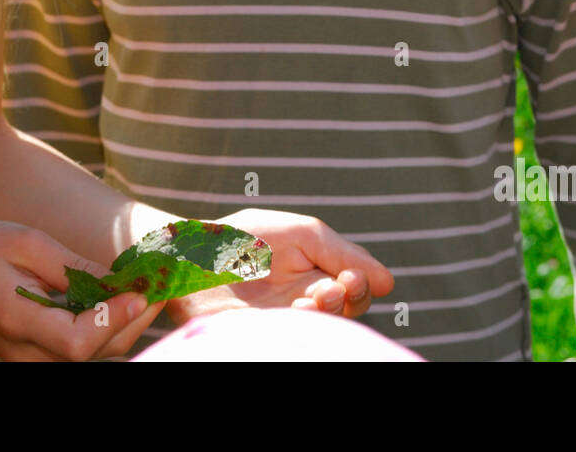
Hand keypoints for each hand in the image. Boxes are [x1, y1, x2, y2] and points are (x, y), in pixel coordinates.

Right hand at [0, 221, 164, 360]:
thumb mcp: (25, 243)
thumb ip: (74, 267)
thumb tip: (122, 280)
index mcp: (15, 320)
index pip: (76, 341)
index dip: (115, 319)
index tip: (142, 290)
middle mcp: (25, 353)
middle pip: (96, 352)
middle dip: (136, 318)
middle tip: (164, 281)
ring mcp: (31, 360)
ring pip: (96, 355)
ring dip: (128, 323)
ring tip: (152, 285)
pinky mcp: (38, 357)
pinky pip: (85, 350)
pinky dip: (110, 326)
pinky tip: (125, 297)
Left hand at [163, 208, 392, 324]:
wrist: (188, 253)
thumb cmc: (242, 238)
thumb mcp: (301, 233)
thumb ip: (342, 253)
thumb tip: (387, 282)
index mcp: (316, 275)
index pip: (354, 290)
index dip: (359, 287)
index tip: (350, 280)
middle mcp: (304, 302)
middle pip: (344, 314)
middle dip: (344, 303)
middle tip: (327, 291)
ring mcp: (283, 323)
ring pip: (321, 330)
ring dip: (323, 318)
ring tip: (307, 301)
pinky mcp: (259, 338)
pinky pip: (292, 343)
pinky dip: (300, 330)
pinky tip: (293, 314)